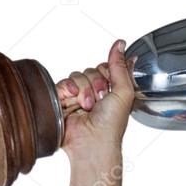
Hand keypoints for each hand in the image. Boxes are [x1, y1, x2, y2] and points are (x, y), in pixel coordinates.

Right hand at [56, 39, 137, 158]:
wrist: (92, 142)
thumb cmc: (111, 125)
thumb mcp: (124, 92)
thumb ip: (121, 66)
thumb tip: (120, 43)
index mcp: (111, 93)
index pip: (105, 67)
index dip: (106, 73)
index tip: (109, 87)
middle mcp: (94, 95)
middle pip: (90, 70)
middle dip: (95, 83)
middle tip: (99, 100)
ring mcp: (78, 99)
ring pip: (76, 76)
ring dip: (83, 90)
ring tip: (86, 107)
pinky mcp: (62, 102)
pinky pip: (62, 83)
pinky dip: (67, 90)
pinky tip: (73, 102)